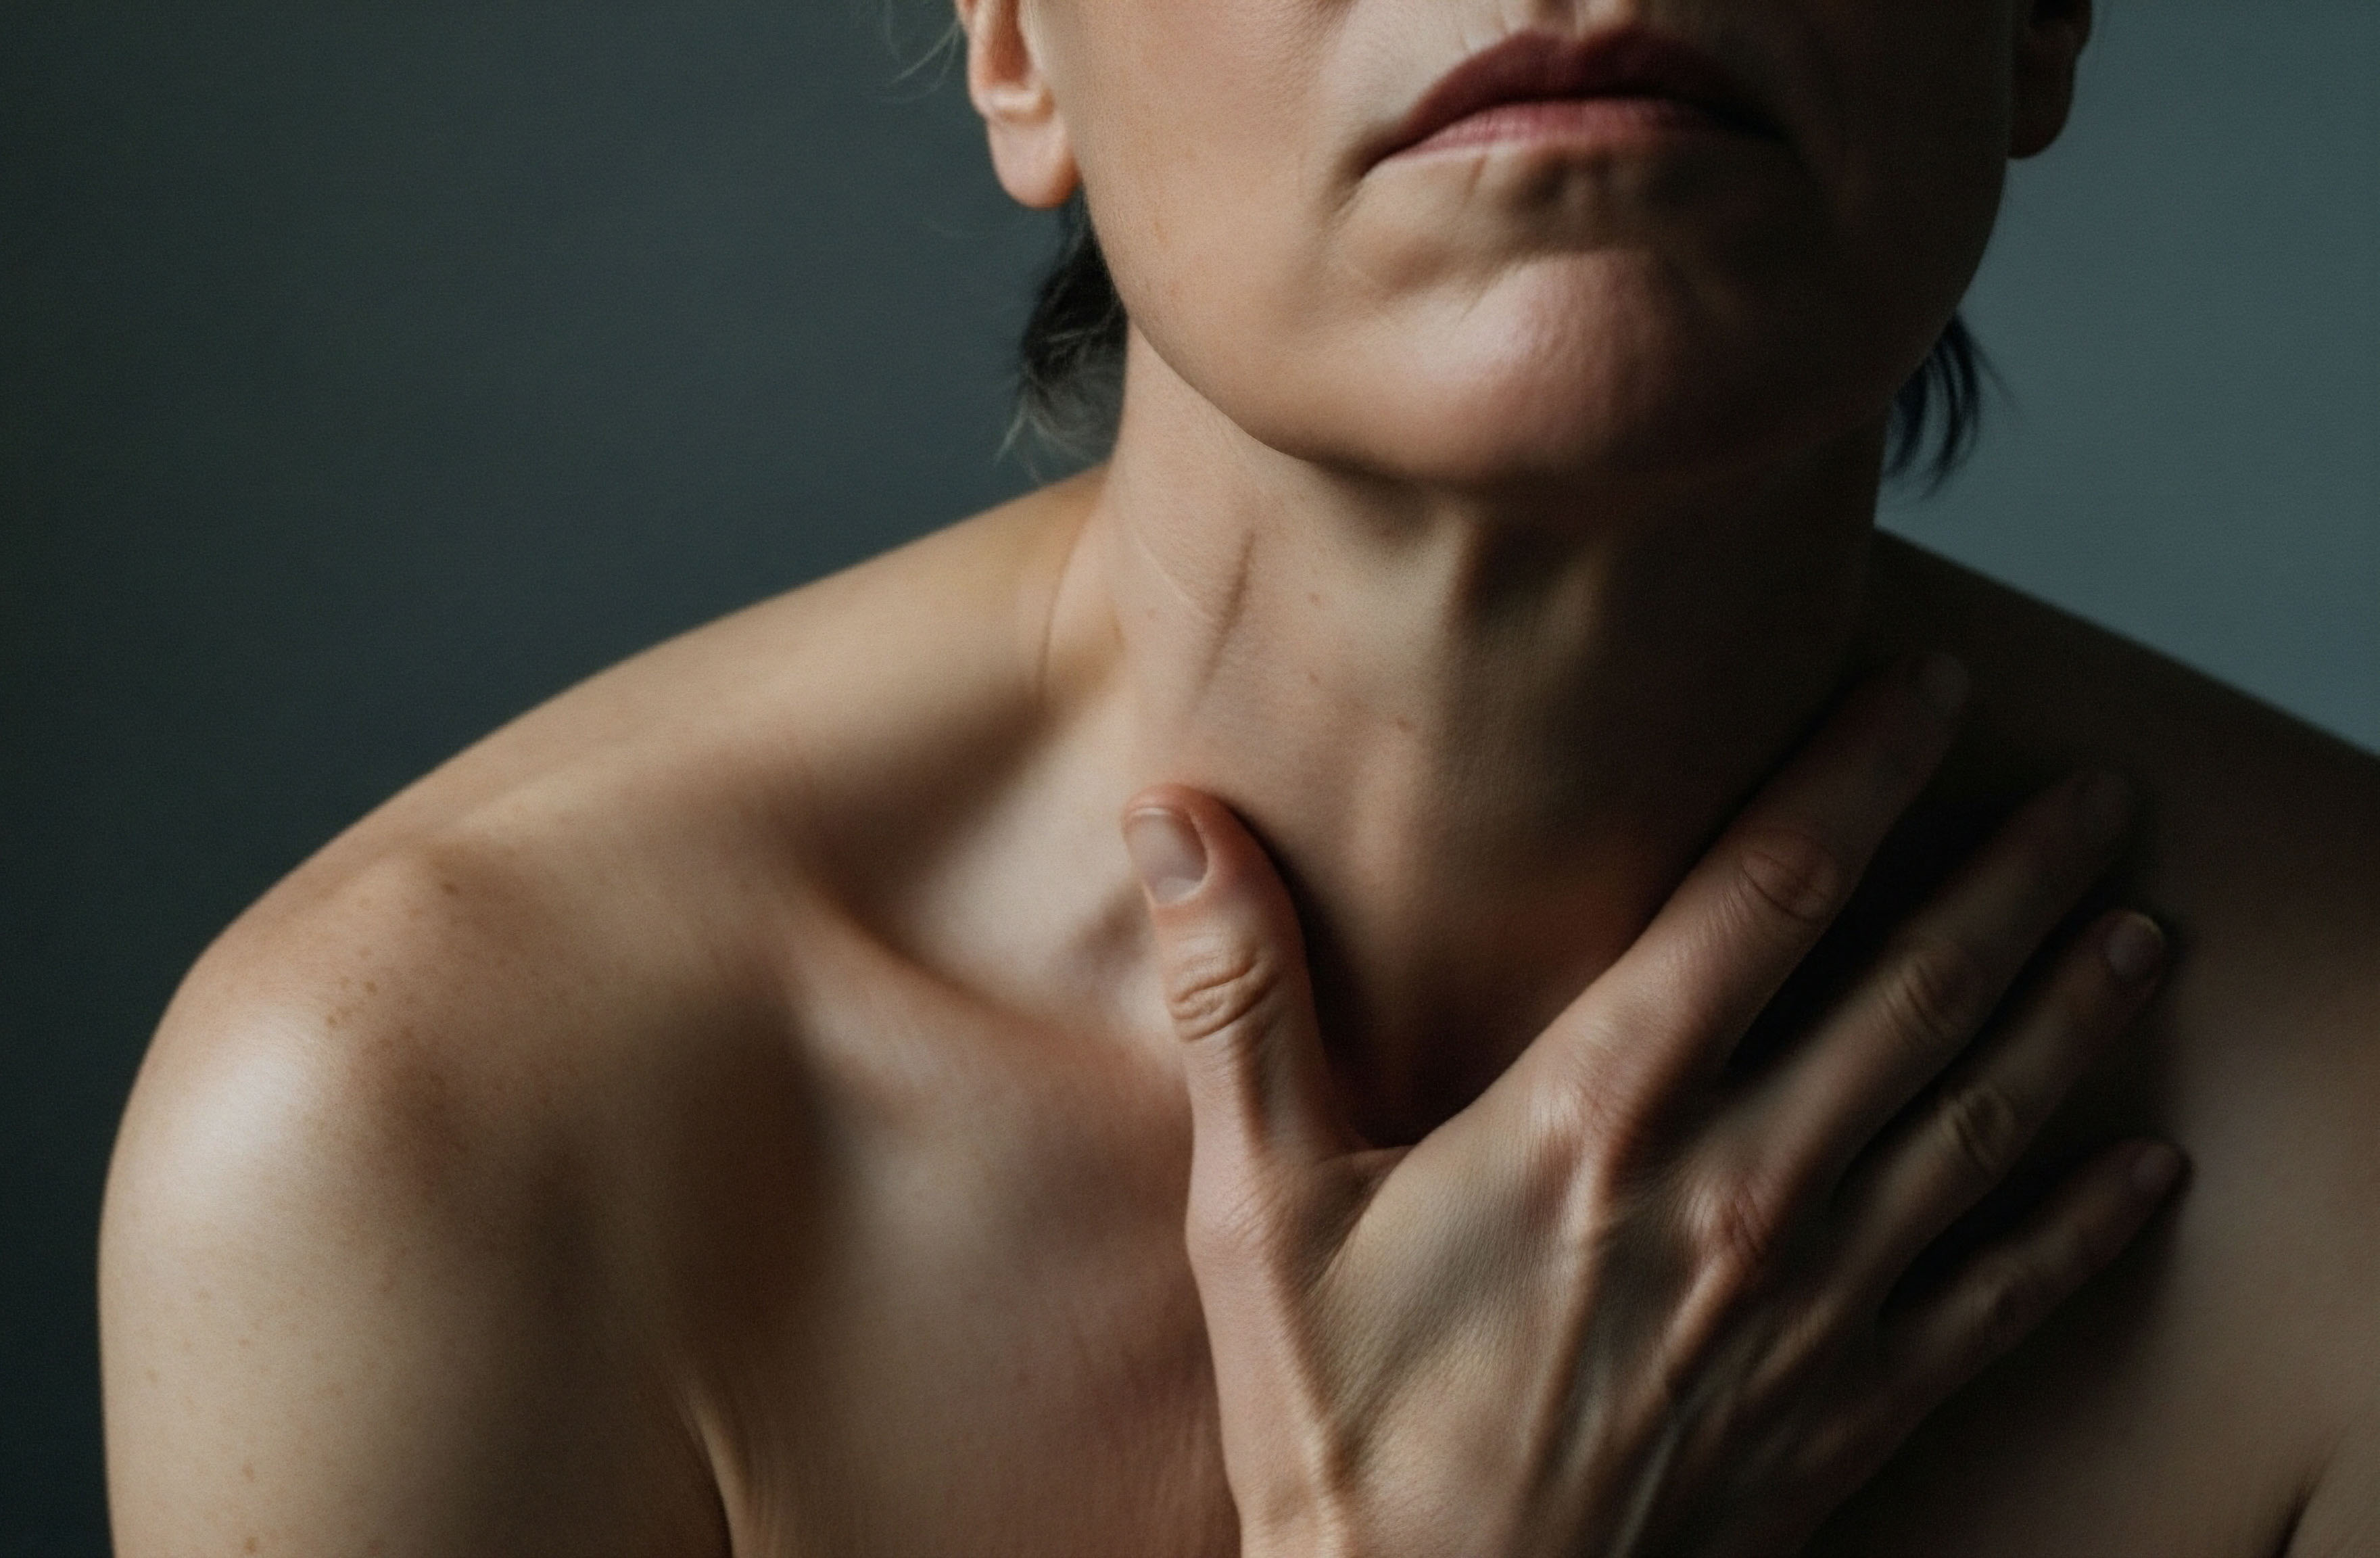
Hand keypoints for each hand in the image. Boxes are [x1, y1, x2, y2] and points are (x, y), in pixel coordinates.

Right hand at [1123, 655, 2182, 1557]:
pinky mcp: (1844, 1410)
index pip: (1763, 901)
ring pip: (1978, 1124)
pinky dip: (2080, 1225)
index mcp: (1594, 1118)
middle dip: (2015, 879)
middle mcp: (1733, 1192)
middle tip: (2094, 794)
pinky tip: (2142, 1167)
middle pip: (1914, 994)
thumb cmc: (1341, 1424)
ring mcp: (1807, 1306)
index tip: (1930, 694)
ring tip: (2138, 930)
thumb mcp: (1258, 1207)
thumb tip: (1173, 817)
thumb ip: (1240, 1001)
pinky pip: (1999, 1298)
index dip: (1857, 780)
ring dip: (2071, 1016)